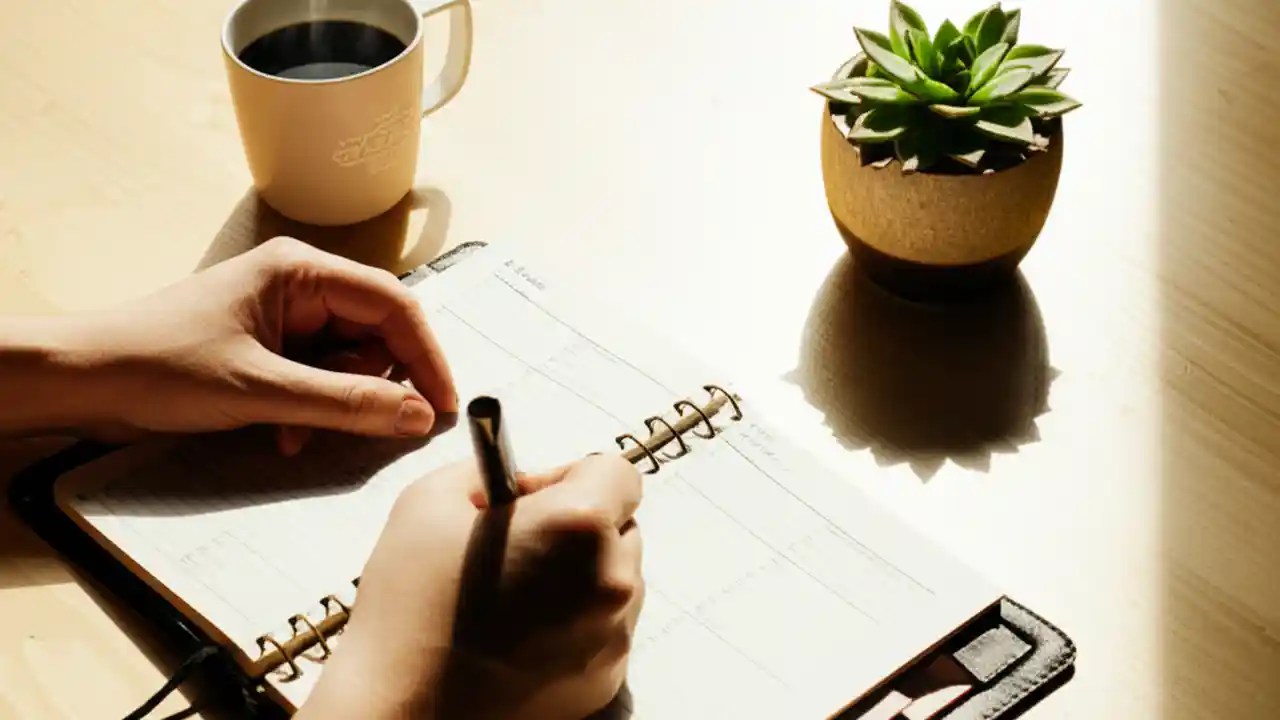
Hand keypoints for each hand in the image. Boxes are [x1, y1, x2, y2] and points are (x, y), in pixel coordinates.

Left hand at [36, 237, 455, 452]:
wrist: (82, 381)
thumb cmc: (157, 365)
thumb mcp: (260, 391)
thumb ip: (345, 405)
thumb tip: (417, 416)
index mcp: (302, 271)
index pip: (394, 305)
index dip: (426, 356)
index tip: (442, 405)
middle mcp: (301, 286)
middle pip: (377, 336)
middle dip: (374, 386)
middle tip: (372, 427)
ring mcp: (285, 317)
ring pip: (350, 364)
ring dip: (337, 405)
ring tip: (300, 431)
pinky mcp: (270, 347)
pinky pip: (320, 379)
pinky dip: (313, 409)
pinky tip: (285, 431)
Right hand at [299, 454, 643, 719]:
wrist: (402, 710)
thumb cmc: (409, 607)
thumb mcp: (429, 500)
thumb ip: (489, 471)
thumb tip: (521, 483)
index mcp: (578, 524)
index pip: (618, 474)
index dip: (573, 476)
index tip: (533, 497)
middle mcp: (612, 580)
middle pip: (620, 528)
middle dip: (577, 528)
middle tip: (515, 546)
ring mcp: (614, 635)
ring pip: (615, 580)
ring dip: (579, 576)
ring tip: (512, 596)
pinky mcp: (606, 679)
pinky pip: (604, 629)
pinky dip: (574, 623)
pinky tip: (519, 634)